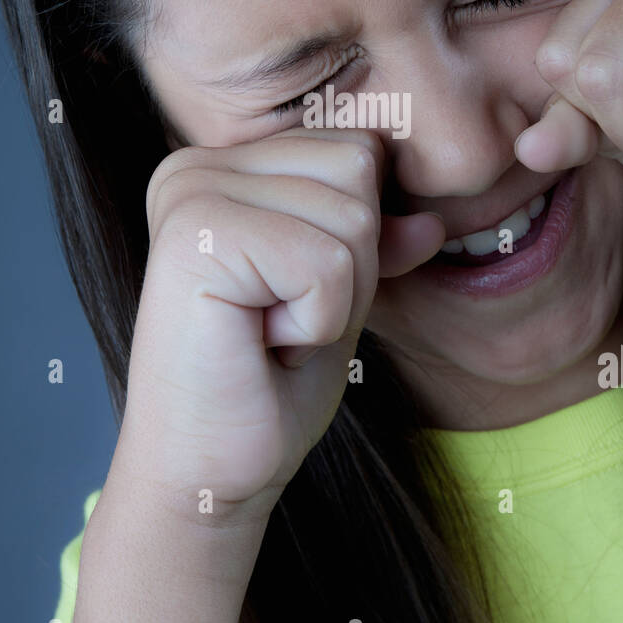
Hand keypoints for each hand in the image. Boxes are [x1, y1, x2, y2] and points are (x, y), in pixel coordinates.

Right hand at [118, 126, 444, 524]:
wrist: (207, 471)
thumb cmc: (266, 385)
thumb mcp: (339, 296)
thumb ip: (378, 241)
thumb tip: (433, 223)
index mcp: (220, 165)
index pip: (355, 151)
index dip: (355, 242)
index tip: (290, 298)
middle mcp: (192, 166)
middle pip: (356, 171)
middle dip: (348, 264)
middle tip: (279, 321)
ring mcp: (189, 196)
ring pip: (350, 216)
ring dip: (333, 298)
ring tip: (267, 333)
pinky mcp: (195, 238)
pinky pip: (326, 263)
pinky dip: (316, 321)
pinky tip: (260, 345)